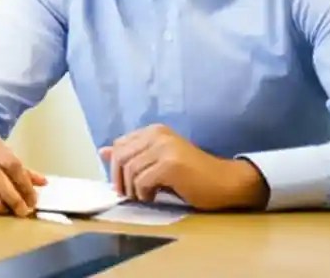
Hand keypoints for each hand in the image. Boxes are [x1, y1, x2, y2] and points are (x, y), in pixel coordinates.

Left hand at [100, 124, 268, 210]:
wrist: (226, 183)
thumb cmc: (193, 176)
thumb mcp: (158, 162)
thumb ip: (133, 155)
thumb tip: (103, 151)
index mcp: (154, 131)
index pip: (120, 145)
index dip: (116, 167)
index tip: (123, 185)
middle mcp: (158, 134)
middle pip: (121, 156)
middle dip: (120, 180)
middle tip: (129, 195)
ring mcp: (165, 148)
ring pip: (130, 170)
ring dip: (133, 189)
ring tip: (145, 197)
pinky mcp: (171, 164)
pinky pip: (142, 180)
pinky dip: (144, 193)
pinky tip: (154, 197)